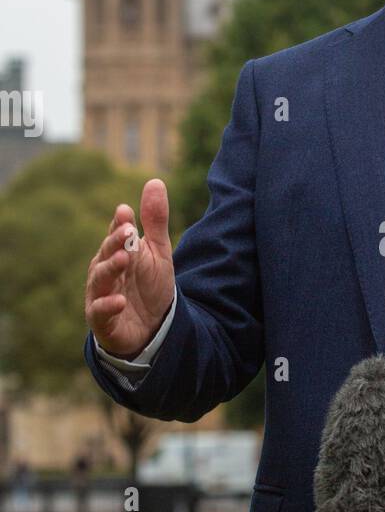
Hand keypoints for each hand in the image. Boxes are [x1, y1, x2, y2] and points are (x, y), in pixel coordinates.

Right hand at [85, 179, 174, 358]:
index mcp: (116, 252)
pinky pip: (100, 312)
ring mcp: (101, 295)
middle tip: (127, 231)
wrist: (152, 329)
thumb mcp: (157, 252)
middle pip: (107, 253)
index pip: (116, 235)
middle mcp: (105, 271)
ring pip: (101, 279)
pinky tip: (120, 300)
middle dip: (115, 243)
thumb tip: (155, 181)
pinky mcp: (102, 320)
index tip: (126, 213)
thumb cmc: (149, 287)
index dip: (120, 225)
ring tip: (123, 259)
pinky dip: (108, 306)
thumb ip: (155, 221)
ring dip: (110, 268)